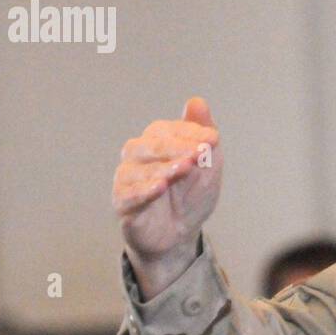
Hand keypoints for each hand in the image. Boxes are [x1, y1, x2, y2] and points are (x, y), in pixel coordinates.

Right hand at [112, 97, 223, 294]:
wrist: (181, 233)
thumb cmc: (191, 194)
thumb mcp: (207, 164)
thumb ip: (202, 133)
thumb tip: (197, 101)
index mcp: (156, 141)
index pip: (167, 130)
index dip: (190, 133)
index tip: (213, 140)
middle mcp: (137, 155)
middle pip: (150, 144)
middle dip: (176, 147)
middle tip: (199, 153)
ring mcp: (127, 178)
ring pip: (137, 168)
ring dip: (163, 167)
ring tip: (184, 169)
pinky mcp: (122, 203)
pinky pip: (128, 194)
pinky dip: (144, 190)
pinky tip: (160, 187)